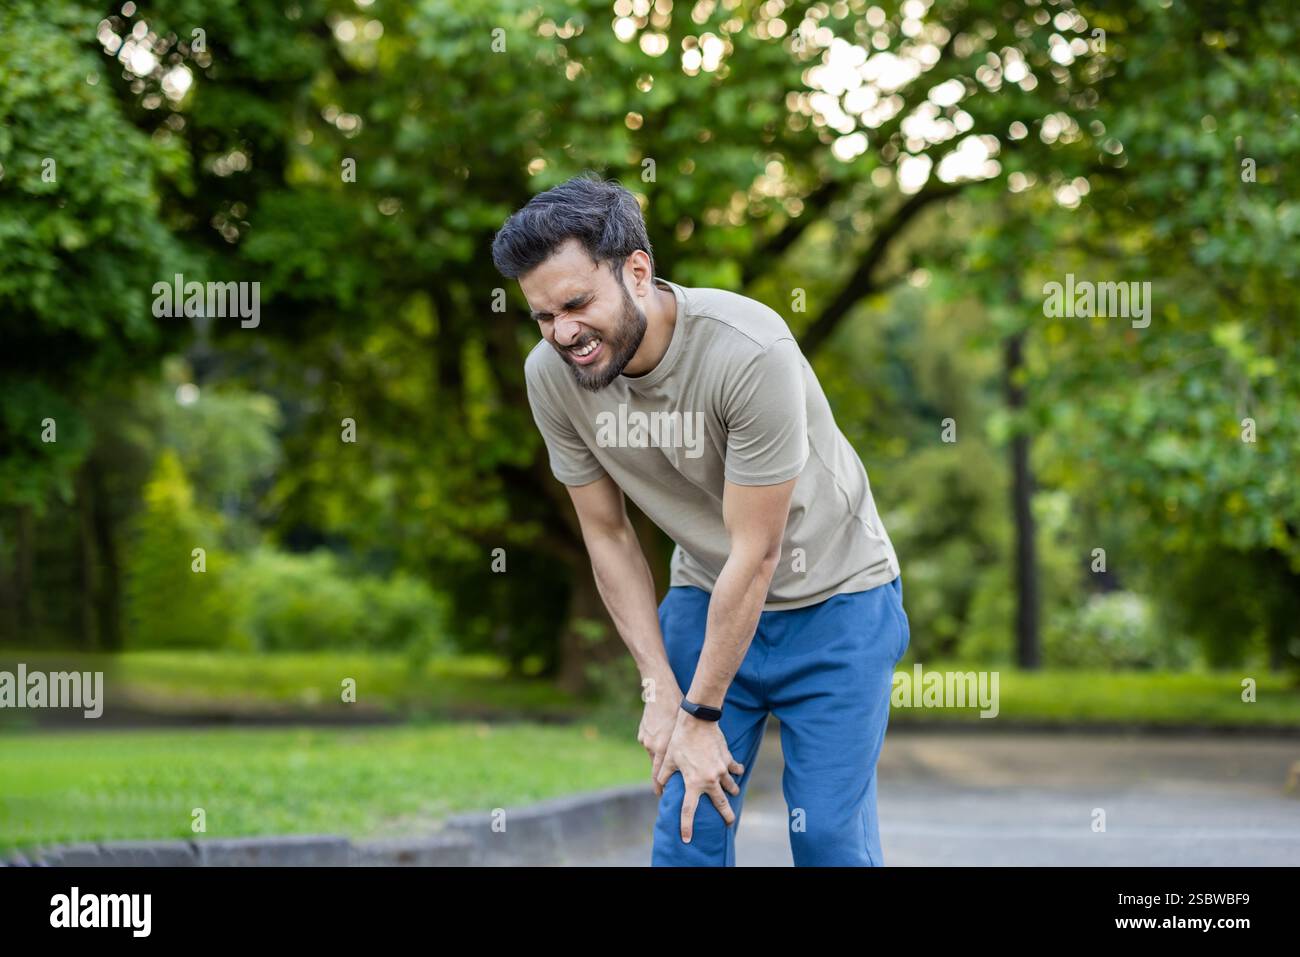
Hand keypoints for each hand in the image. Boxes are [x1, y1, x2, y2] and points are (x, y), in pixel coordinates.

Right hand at [637, 686, 682, 797]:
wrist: (660, 692)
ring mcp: (646, 740)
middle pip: (656, 768)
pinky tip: (661, 737)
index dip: (661, 785)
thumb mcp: (684, 728)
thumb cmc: (678, 708)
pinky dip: (655, 743)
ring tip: (666, 755)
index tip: (662, 795)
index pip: (661, 774)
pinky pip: (650, 743)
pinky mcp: (642, 733)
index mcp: (665, 747)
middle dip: (657, 781)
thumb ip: (686, 746)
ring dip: (660, 757)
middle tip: (660, 791)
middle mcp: (654, 746)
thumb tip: (694, 760)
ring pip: (653, 754)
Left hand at [655, 709, 743, 842]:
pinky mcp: (728, 759)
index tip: (688, 838)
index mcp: (693, 783)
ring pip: (731, 786)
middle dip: (726, 816)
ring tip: (733, 794)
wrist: (698, 721)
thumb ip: (662, 776)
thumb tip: (658, 790)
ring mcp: (721, 770)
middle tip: (729, 823)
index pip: (688, 810)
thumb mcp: (667, 759)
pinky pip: (735, 768)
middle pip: (721, 804)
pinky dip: (736, 771)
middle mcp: (710, 780)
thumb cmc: (680, 740)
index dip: (687, 826)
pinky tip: (737, 772)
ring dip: (732, 792)